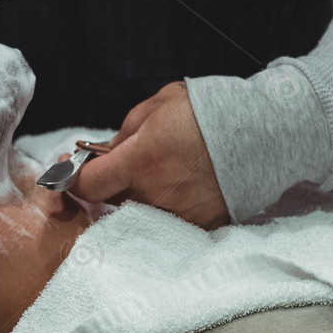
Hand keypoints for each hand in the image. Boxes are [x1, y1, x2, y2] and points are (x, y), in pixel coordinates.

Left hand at [68, 81, 229, 227]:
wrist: (261, 133)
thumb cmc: (208, 112)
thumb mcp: (157, 106)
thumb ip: (125, 132)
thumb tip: (105, 151)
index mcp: (139, 162)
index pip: (86, 185)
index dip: (71, 177)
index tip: (70, 167)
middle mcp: (153, 194)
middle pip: (110, 201)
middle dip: (108, 184)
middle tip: (121, 164)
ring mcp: (176, 215)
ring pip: (137, 212)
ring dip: (137, 196)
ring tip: (159, 172)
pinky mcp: (198, 226)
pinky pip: (167, 221)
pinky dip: (165, 207)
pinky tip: (179, 187)